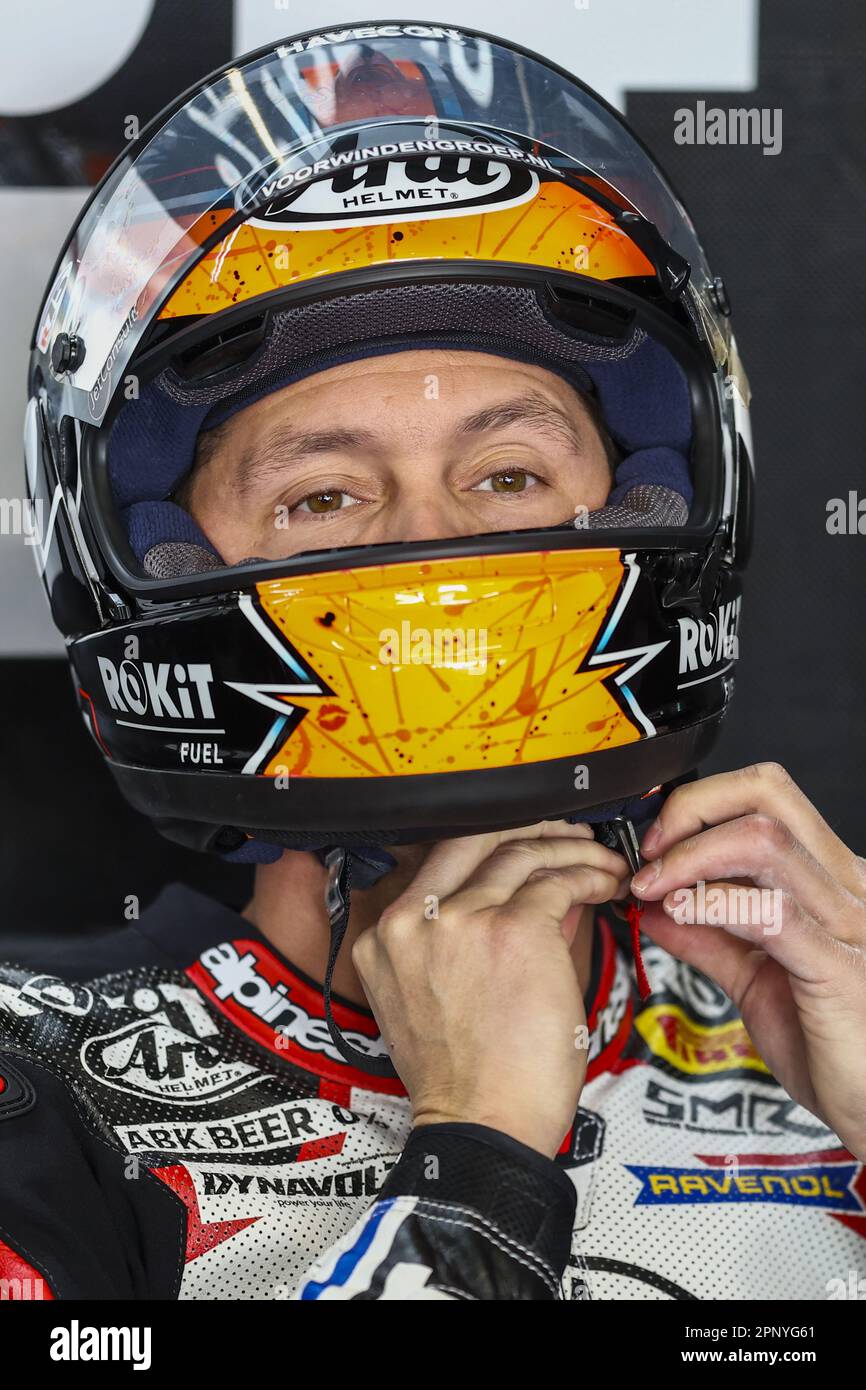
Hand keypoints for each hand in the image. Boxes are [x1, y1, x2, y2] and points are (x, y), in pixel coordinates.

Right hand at [351, 821, 629, 1158]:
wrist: (483, 1128)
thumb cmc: (467, 1080)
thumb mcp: (435, 999)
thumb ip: (467, 942)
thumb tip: (532, 896)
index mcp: (387, 937)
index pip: (440, 861)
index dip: (492, 842)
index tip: (524, 845)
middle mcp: (415, 920)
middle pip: (477, 838)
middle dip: (532, 828)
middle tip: (568, 836)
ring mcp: (461, 921)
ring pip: (522, 853)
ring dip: (572, 852)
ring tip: (601, 862)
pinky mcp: (513, 930)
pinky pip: (559, 882)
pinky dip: (590, 875)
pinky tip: (606, 883)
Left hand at [630, 763, 865, 1159]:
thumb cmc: (835, 1050)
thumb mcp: (757, 981)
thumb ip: (709, 939)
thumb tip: (657, 906)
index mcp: (829, 881)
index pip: (765, 797)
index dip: (697, 805)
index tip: (652, 843)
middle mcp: (845, 886)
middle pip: (767, 793)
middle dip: (690, 808)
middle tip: (649, 852)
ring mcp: (847, 922)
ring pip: (765, 840)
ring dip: (689, 856)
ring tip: (653, 886)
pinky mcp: (839, 970)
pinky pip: (771, 913)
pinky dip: (713, 904)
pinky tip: (681, 916)